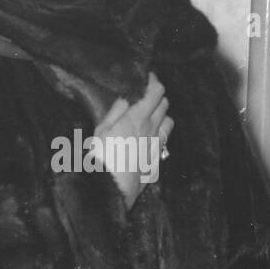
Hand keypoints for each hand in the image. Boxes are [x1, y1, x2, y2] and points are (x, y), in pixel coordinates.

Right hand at [94, 73, 173, 210]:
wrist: (111, 190)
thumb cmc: (100, 159)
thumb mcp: (100, 131)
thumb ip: (115, 112)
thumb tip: (125, 98)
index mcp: (137, 118)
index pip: (156, 91)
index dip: (154, 81)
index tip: (147, 77)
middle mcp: (152, 129)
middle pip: (165, 104)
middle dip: (157, 95)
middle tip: (145, 94)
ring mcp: (156, 145)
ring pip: (169, 121)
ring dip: (162, 114)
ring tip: (149, 114)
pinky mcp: (156, 159)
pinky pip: (165, 140)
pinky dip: (161, 132)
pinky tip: (149, 136)